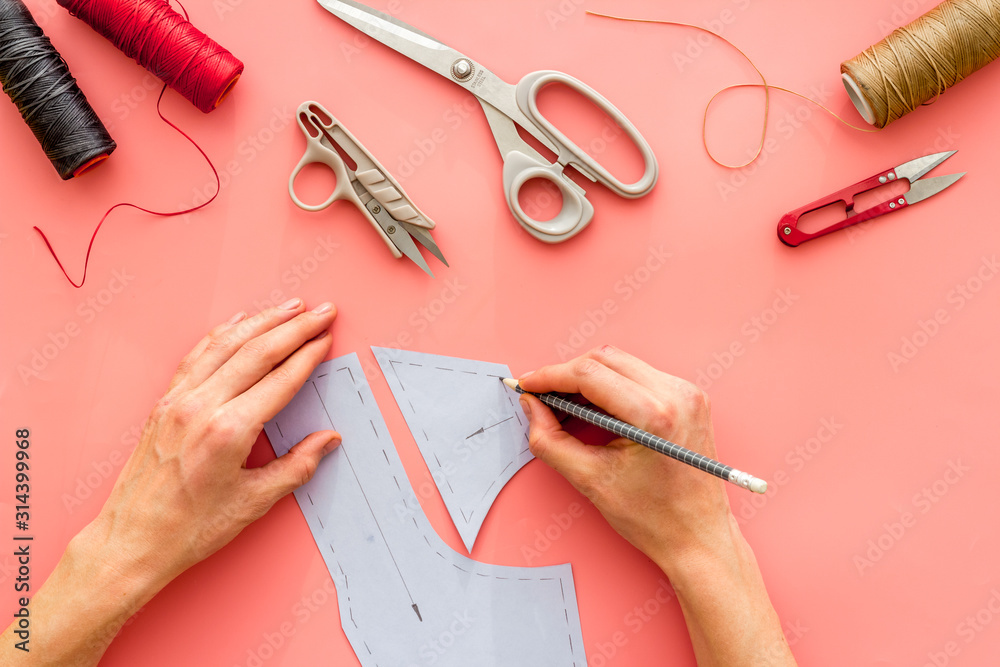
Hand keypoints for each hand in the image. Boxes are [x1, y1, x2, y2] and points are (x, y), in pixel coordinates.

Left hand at [93, 298, 340, 588]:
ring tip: (290, 307)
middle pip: (258, 351)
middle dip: (295, 327)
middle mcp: (201, 407)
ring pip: (227, 344)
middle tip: (322, 310)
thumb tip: (328, 440)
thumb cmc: (189, 529)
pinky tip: (239, 322)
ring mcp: (179, 401)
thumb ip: (296, 466)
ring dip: (262, 320)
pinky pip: (197, 356)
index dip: (308, 356)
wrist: (132, 541)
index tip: (327, 338)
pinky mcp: (164, 403)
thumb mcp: (253, 503)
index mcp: (229, 431)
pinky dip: (222, 334)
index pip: (280, 380)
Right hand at [517, 344, 730, 575]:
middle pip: (605, 360)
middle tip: (542, 396)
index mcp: (655, 415)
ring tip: (565, 406)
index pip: (589, 374)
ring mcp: (687, 393)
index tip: (528, 384)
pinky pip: (640, 376)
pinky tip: (594, 408)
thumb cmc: (655, 518)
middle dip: (567, 374)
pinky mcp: (689, 398)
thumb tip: (532, 406)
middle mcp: (676, 395)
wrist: (698, 536)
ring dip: (588, 378)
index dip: (550, 376)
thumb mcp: (590, 480)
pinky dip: (611, 386)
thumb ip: (550, 440)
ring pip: (621, 364)